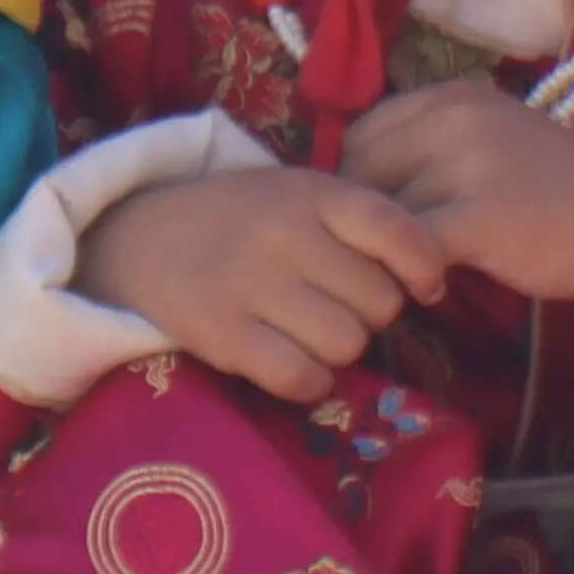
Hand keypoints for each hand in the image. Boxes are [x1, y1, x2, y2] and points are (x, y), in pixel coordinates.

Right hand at [75, 166, 452, 402]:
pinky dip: (308, 382)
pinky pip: (301, 377)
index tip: (424, 285)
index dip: (424, 267)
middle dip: (369, 312)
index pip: (397, 229)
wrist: (138, 239)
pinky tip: (292, 365)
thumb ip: (358, 222)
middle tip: (336, 305)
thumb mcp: (297, 195)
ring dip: (338, 350)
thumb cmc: (241, 220)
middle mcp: (282, 233)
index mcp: (310, 192)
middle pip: (380, 302)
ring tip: (308, 332)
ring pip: (347, 344)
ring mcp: (249, 283)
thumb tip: (434, 278)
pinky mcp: (222, 333)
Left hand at [344, 79, 573, 312]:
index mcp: (451, 97)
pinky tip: (432, 288)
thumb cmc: (554, 189)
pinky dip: (412, 273)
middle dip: (362, 217)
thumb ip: (429, 146)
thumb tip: (355, 183)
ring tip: (410, 271)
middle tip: (385, 253)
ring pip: (384, 213)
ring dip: (386, 250)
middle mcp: (455, 119)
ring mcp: (468, 164)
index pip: (362, 132)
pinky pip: (413, 246)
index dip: (357, 178)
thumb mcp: (488, 140)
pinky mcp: (481, 216)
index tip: (377, 215)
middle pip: (362, 171)